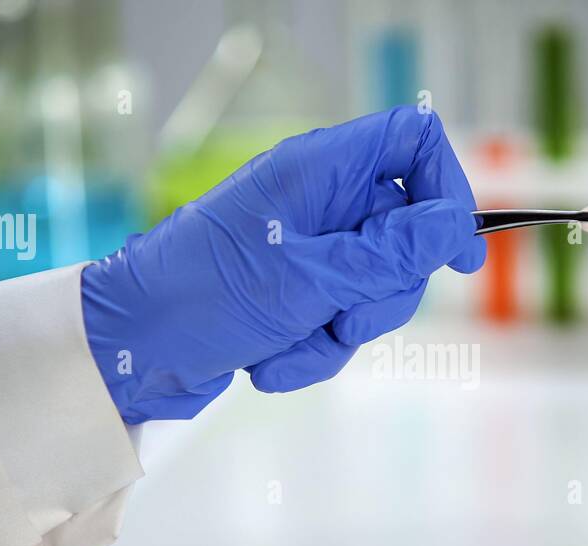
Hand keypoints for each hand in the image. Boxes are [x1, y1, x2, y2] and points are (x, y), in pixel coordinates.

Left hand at [81, 105, 485, 423]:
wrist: (129, 350)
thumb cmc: (201, 295)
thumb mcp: (308, 278)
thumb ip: (390, 253)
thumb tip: (455, 226)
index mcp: (319, 169)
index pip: (412, 141)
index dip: (447, 188)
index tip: (458, 254)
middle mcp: (318, 201)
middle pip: (404, 233)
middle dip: (382, 293)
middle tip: (343, 319)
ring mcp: (306, 249)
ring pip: (374, 291)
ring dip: (338, 334)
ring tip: (287, 343)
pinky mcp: (294, 295)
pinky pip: (338, 324)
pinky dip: (310, 352)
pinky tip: (264, 361)